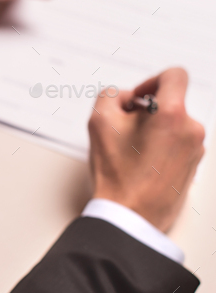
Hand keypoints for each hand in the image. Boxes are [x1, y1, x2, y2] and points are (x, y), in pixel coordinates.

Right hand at [88, 68, 204, 231]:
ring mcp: (195, 150)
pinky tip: (141, 164)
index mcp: (172, 114)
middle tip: (124, 129)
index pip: (174, 76)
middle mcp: (191, 130)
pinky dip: (160, 147)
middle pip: (170, 103)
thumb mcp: (99, 121)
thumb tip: (125, 98)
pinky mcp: (193, 167)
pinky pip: (177, 145)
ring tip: (131, 151)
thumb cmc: (118, 175)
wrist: (130, 216)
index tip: (139, 98)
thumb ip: (111, 95)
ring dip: (153, 130)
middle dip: (146, 111)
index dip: (152, 81)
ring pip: (173, 125)